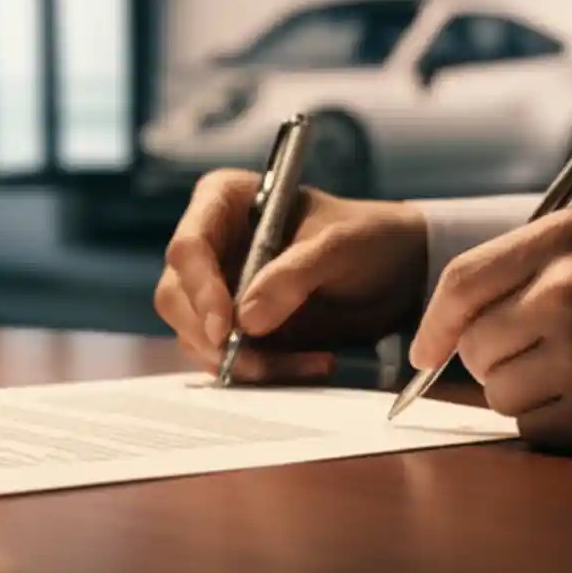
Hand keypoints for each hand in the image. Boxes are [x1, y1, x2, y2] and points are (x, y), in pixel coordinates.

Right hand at [154, 168, 428, 381]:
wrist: (395, 269)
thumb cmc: (365, 237)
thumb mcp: (338, 246)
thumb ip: (292, 276)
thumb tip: (246, 320)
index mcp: (222, 201)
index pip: (188, 247)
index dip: (199, 289)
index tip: (225, 328)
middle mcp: (208, 245)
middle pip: (177, 297)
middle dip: (212, 336)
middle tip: (254, 362)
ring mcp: (215, 288)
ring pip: (196, 335)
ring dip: (242, 360)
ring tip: (308, 362)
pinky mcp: (232, 326)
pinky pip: (225, 357)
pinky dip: (261, 371)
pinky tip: (309, 364)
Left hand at [410, 208, 571, 456]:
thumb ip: (520, 266)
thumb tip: (437, 329)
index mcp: (567, 237)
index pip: (460, 282)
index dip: (433, 323)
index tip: (423, 350)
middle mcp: (567, 291)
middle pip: (471, 344)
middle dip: (491, 357)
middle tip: (542, 353)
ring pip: (494, 391)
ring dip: (522, 392)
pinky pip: (529, 428)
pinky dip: (552, 422)